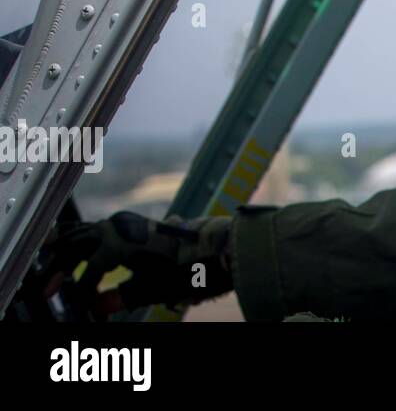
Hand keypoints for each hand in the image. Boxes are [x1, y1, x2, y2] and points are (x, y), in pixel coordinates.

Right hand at [41, 211, 233, 315]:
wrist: (209, 245)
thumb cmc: (183, 267)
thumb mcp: (152, 288)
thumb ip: (120, 298)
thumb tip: (96, 309)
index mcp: (118, 243)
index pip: (90, 274)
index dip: (86, 296)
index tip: (87, 312)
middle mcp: (115, 228)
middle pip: (75, 248)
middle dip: (59, 269)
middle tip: (46, 290)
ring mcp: (120, 222)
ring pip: (81, 235)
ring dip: (64, 252)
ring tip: (48, 268)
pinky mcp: (126, 223)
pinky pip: (94, 230)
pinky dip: (78, 240)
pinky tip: (67, 249)